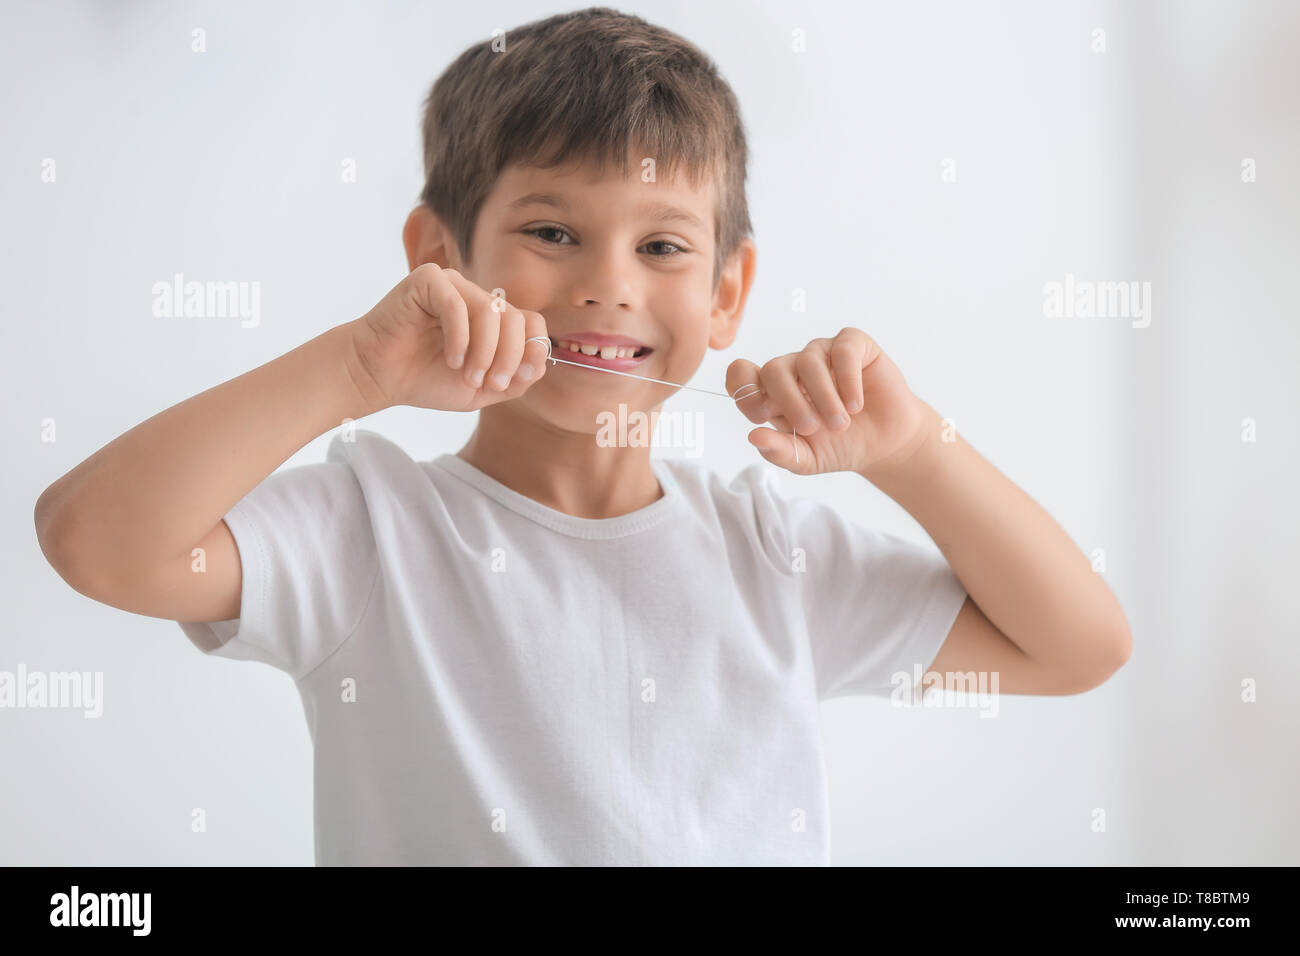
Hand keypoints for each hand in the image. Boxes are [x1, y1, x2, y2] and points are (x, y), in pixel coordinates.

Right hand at [346, 263, 549, 411]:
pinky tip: (450, 359)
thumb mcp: (480, 389)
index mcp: (493, 319)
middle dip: (508, 357)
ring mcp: (454, 284)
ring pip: (491, 311)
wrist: (378, 375)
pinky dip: (459, 337)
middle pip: (516, 318)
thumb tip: (539, 364)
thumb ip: (514, 379)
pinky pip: (457, 304)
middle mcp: (477, 296)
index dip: (531, 351)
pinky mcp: (428, 279)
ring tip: (466, 374)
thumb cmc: (425, 379)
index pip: (532, 323)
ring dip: (485, 351)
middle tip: (490, 384)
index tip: (513, 381)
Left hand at [725, 327, 930, 475]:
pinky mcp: (853, 345)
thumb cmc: (840, 447)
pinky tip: (856, 405)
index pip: (741, 375)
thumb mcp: (806, 459)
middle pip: (773, 368)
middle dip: (789, 401)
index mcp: (773, 393)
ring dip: (823, 398)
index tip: (761, 414)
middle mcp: (793, 368)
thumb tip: (752, 436)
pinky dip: (847, 380)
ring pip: (808, 361)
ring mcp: (822, 353)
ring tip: (840, 425)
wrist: (885, 445)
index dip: (743, 390)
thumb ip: (779, 451)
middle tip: (810, 428)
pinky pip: (842, 352)